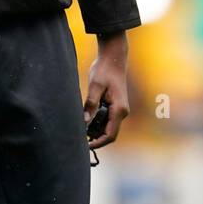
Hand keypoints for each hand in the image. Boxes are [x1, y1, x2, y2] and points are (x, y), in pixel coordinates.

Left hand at [84, 30, 129, 148]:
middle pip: (110, 134)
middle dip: (96, 138)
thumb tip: (85, 122)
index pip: (110, 134)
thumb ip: (91, 104)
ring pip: (109, 128)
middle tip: (79, 138)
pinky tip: (87, 119)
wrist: (114, 57)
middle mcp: (122, 111)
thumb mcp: (95, 86)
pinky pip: (108, 120)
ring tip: (81, 128)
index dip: (98, 143)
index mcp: (119, 109)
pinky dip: (98, 123)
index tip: (85, 146)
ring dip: (96, 131)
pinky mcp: (115, 106)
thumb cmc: (105, 69)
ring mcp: (120, 109)